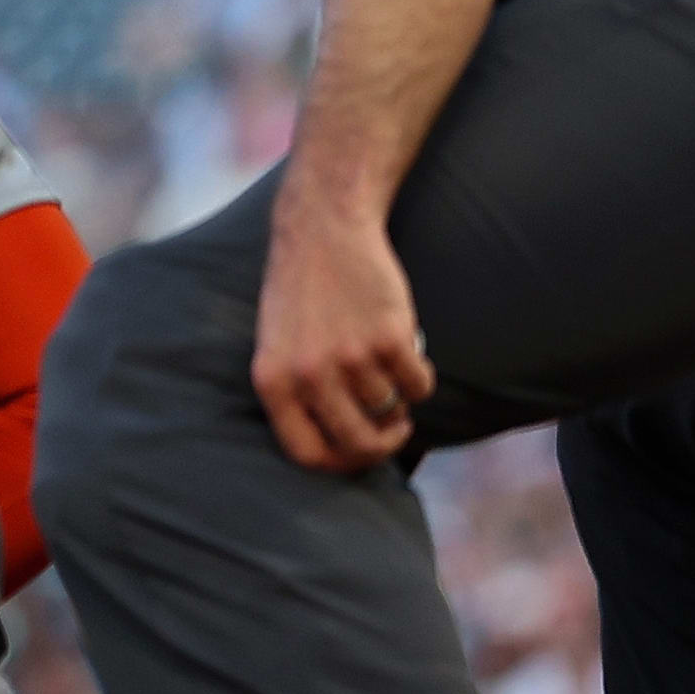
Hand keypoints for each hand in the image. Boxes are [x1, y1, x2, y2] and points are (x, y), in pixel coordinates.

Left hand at [253, 201, 435, 473]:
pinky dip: (421, 379)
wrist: (323, 230)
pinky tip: (411, 359)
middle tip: (393, 430)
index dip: (339, 463)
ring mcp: (350, 358)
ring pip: (392, 411)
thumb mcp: (278, 346)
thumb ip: (298, 395)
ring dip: (401, 402)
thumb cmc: (302, 293)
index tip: (358, 452)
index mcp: (272, 383)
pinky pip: (418, 385)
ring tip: (393, 376)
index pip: (306, 455)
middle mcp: (308, 376)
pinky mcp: (389, 337)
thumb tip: (338, 451)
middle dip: (382, 446)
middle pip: (358, 445)